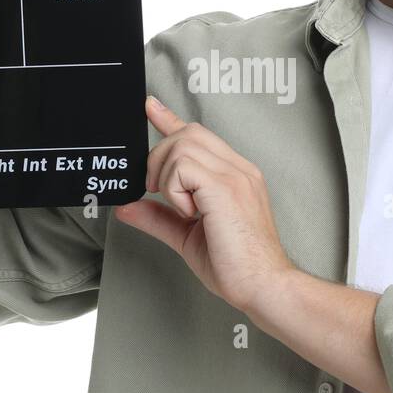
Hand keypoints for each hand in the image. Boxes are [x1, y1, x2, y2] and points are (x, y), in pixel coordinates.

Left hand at [114, 96, 294, 314]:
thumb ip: (159, 218)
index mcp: (235, 176)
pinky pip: (184, 167)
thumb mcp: (187, 237)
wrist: (263, 286)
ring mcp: (234, 175)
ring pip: (182, 146)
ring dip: (167, 176)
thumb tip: (128, 208)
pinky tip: (190, 212)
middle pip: (188, 133)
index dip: (170, 119)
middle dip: (160, 156)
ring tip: (182, 208)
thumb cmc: (237, 267)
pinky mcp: (225, 187)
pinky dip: (175, 188)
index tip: (150, 107)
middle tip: (157, 191)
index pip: (199, 135)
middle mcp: (238, 169)